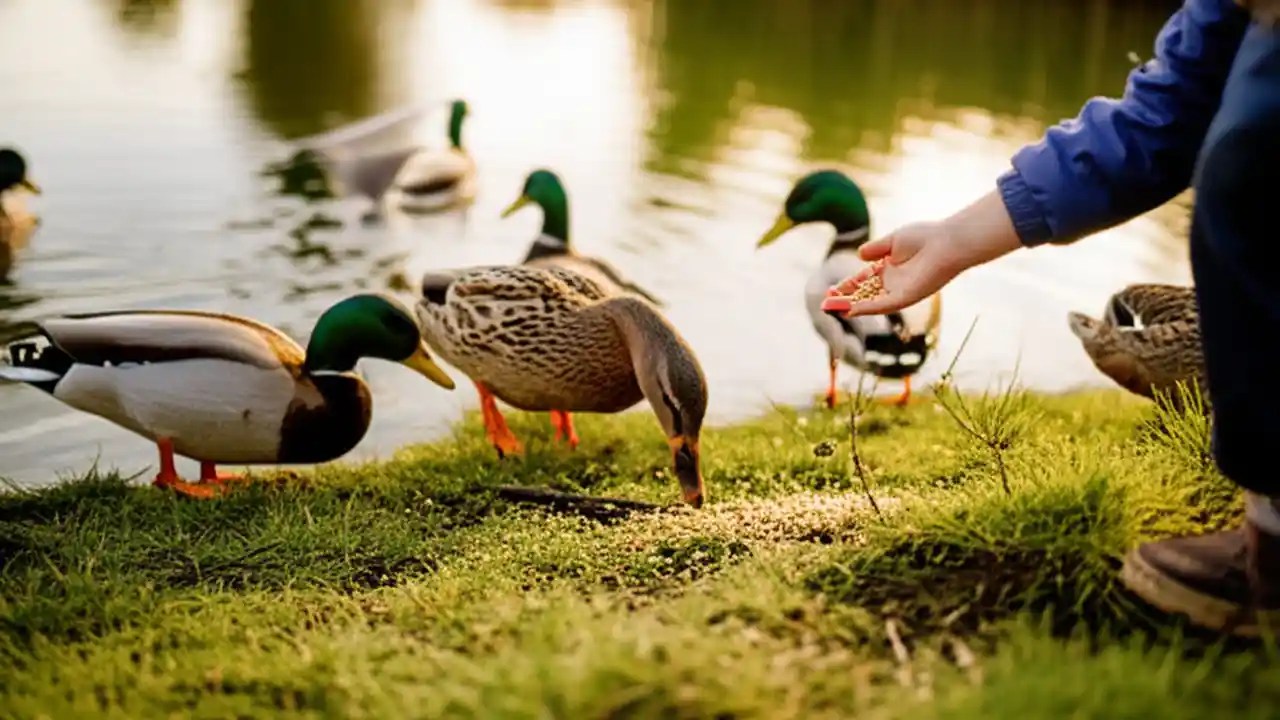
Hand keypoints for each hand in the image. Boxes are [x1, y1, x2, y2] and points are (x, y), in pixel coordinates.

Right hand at [825, 190, 1024, 316]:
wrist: (947, 243)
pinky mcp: (907, 298)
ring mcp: (900, 291)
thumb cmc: (925, 237)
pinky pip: (883, 305)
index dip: (848, 285)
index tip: (832, 290)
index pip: (864, 280)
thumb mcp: (893, 241)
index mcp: (890, 268)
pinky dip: (867, 308)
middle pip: (864, 294)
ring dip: (851, 306)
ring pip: (871, 302)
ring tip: (832, 308)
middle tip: (826, 303)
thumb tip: (858, 255)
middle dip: (845, 299)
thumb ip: (876, 249)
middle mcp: (894, 282)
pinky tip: (851, 310)